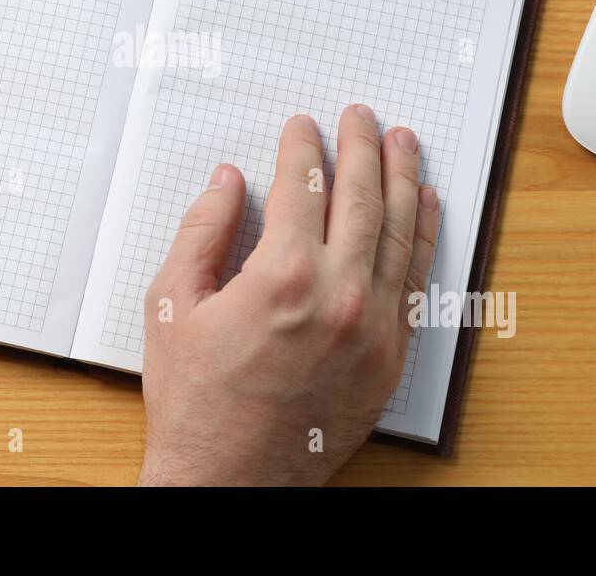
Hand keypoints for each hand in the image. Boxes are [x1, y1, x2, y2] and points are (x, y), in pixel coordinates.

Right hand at [138, 106, 439, 485]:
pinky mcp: (391, 355)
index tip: (301, 127)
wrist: (231, 479)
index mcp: (281, 277)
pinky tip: (424, 205)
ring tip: (402, 141)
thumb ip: (201, 231)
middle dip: (359, 146)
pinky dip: (423, 235)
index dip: (302, 147)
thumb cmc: (197, 401)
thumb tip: (228, 182)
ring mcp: (374, 327)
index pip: (302, 185)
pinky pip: (416, 280)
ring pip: (398, 232)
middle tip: (359, 116)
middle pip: (360, 197)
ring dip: (402, 178)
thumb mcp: (170, 305)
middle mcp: (339, 296)